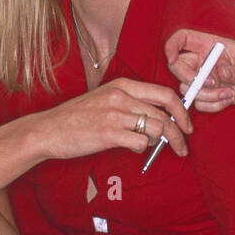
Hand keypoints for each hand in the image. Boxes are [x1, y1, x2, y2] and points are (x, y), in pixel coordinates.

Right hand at [27, 77, 192, 160]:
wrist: (47, 130)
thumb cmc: (77, 117)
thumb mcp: (105, 99)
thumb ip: (131, 104)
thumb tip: (160, 119)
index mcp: (122, 85)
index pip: (165, 94)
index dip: (182, 111)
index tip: (186, 125)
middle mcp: (121, 96)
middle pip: (165, 114)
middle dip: (178, 134)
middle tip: (182, 146)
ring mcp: (115, 114)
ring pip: (156, 128)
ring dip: (158, 142)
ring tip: (149, 147)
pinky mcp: (108, 133)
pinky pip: (140, 143)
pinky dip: (141, 148)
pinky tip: (131, 148)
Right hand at [163, 29, 234, 110]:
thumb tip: (220, 73)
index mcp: (214, 46)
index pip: (183, 38)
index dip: (172, 46)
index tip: (172, 60)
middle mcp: (207, 61)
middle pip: (179, 66)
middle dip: (190, 79)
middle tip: (209, 84)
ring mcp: (209, 78)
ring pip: (188, 89)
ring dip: (205, 96)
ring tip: (228, 94)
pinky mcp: (212, 94)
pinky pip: (200, 103)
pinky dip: (212, 105)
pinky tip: (228, 100)